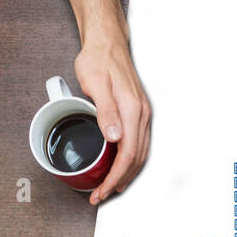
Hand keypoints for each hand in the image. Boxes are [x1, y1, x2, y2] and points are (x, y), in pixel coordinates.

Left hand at [75, 36, 151, 201]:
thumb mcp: (95, 83)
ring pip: (140, 153)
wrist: (107, 42)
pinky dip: (130, 161)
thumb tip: (115, 138)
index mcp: (132, 110)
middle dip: (119, 181)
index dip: (114, 177)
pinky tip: (119, 165)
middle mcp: (141, 114)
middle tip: (101, 195)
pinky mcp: (137, 112)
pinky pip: (138, 143)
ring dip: (126, 173)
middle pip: (136, 159)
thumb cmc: (99, 59)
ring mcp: (141, 113)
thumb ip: (105, 111)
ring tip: (110, 187)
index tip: (102, 190)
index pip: (127, 154)